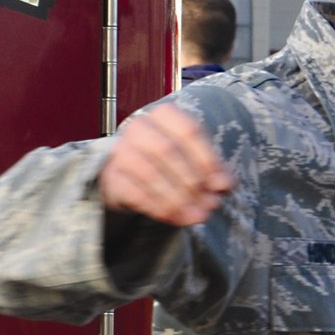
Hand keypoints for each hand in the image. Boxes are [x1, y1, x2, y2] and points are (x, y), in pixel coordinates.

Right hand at [98, 104, 233, 226]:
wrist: (131, 174)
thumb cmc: (170, 162)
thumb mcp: (194, 159)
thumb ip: (212, 169)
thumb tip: (224, 185)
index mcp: (164, 115)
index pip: (188, 131)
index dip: (208, 160)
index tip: (223, 186)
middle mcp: (138, 127)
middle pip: (167, 151)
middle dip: (193, 182)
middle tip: (211, 204)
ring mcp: (120, 151)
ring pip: (150, 173)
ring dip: (178, 199)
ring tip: (199, 216)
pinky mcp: (110, 176)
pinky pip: (135, 193)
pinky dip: (160, 208)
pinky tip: (178, 218)